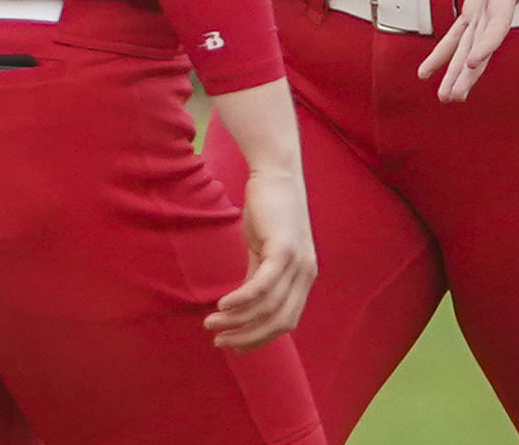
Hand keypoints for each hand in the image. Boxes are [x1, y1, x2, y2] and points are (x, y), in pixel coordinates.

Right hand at [202, 165, 316, 350]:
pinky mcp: (284, 248)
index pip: (286, 322)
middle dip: (248, 337)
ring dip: (238, 320)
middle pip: (280, 323)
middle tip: (220, 341)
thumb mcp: (263, 250)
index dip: (259, 339)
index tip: (234, 345)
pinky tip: (223, 305)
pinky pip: (263, 285)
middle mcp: (306, 273)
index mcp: (304, 277)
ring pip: (269, 307)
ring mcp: (298, 262)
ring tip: (212, 323)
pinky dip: (242, 300)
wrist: (275, 173)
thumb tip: (243, 305)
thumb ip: (258, 277)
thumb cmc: (269, 209)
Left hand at [418, 0, 518, 101]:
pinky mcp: (476, 8)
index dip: (488, 41)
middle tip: (454, 97)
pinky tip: (428, 74)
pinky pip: (458, 35)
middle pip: (481, 43)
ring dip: (457, 72)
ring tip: (446, 98)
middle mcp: (496, 6)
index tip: (474, 61)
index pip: (498, 20)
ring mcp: (486, 10)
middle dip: (468, 71)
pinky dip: (444, 53)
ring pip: (469, 46)